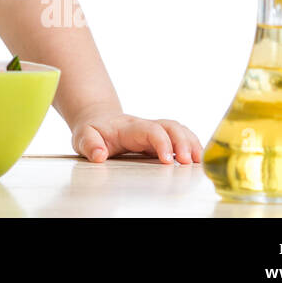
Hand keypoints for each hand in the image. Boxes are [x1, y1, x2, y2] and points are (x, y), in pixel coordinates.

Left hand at [71, 107, 203, 163]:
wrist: (98, 120)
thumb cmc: (92, 131)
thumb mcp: (83, 136)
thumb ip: (89, 144)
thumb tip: (99, 155)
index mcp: (128, 127)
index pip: (150, 130)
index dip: (161, 142)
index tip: (168, 160)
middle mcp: (145, 126)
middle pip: (170, 126)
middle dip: (182, 142)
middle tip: (188, 162)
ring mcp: (154, 130)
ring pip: (178, 129)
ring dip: (191, 143)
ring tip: (198, 162)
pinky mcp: (160, 137)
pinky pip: (180, 136)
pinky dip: (191, 145)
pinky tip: (198, 159)